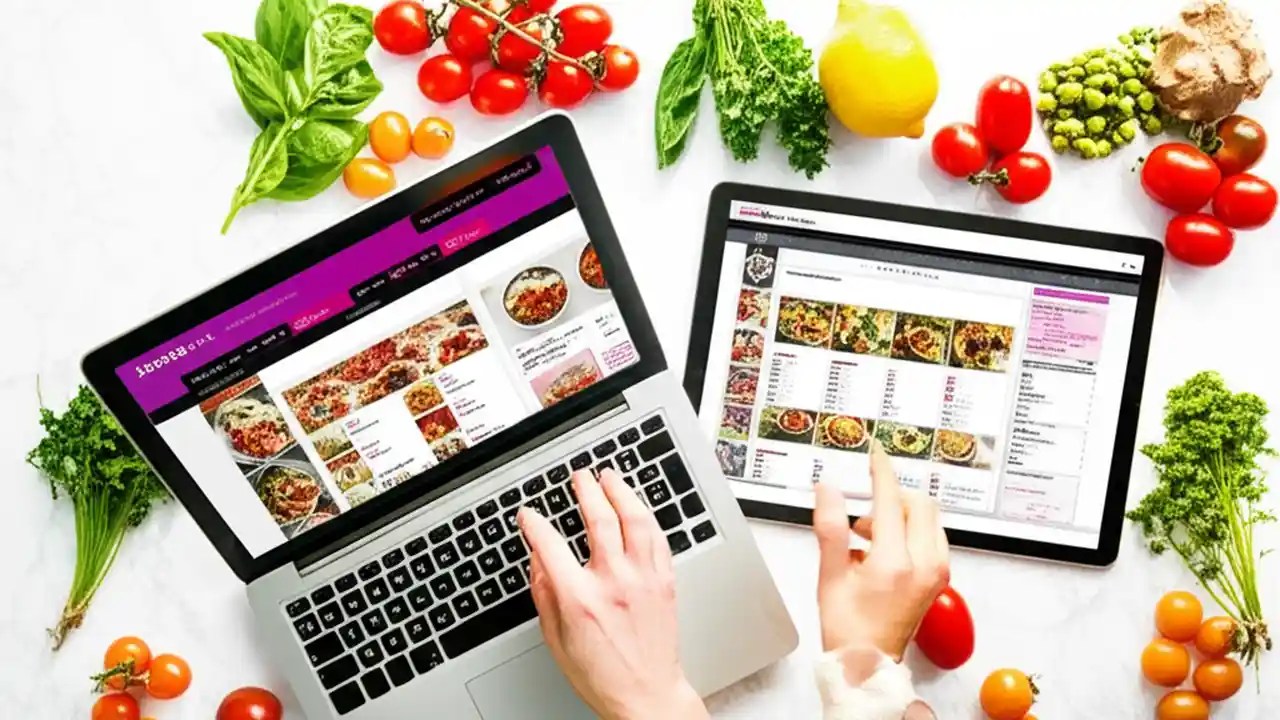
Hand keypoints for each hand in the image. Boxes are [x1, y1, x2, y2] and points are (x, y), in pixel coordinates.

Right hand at [518, 469, 707, 719]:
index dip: (534, 523)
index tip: (529, 515)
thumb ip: (544, 593)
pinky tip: (637, 508)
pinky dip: (645, 517)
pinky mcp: (665, 582)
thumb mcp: (555, 639)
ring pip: (635, 519)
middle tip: (579, 477)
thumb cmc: (601, 675)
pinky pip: (658, 538)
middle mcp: (614, 583)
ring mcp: (644, 580)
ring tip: (610, 477)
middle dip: (586, 490)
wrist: (646, 696)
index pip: (550, 544)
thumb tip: (538, 559)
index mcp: (580, 599)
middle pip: (599, 519)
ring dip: (621, 492)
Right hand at [813, 440, 950, 660]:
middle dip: (891, 498)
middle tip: (862, 515)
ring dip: (901, 514)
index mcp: (895, 562)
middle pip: (918, 504)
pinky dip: (911, 530)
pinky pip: (933, 536)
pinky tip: (885, 548)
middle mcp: (925, 565)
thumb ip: (830, 527)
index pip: (891, 500)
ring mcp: (936, 572)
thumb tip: (827, 489)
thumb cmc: (848, 628)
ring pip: (929, 518)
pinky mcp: (939, 577)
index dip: (881, 472)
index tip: (875, 453)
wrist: (868, 663)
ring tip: (870, 537)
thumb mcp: (829, 575)